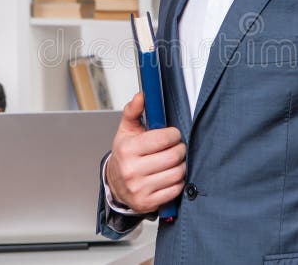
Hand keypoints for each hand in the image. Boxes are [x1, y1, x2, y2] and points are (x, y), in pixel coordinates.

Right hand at [106, 93, 185, 212]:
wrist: (116, 184)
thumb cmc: (125, 155)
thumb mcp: (126, 130)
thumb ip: (134, 111)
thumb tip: (142, 95)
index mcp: (127, 150)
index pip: (164, 138)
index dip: (174, 135)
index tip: (173, 135)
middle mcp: (131, 170)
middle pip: (173, 156)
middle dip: (179, 149)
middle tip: (176, 148)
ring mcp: (139, 188)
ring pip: (177, 173)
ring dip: (181, 166)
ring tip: (174, 161)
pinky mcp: (148, 203)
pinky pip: (175, 190)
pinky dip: (178, 182)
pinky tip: (170, 175)